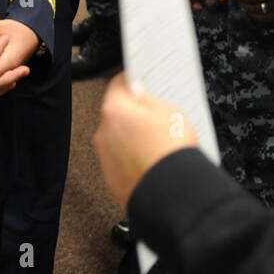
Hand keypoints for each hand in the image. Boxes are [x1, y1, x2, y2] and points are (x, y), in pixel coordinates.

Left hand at [92, 73, 197, 204]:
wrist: (171, 192)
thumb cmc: (171, 151)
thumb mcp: (170, 111)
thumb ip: (148, 98)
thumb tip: (138, 92)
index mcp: (115, 110)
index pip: (117, 85)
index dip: (131, 81)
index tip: (138, 83)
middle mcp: (103, 133)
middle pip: (115, 114)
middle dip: (132, 114)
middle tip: (155, 118)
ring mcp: (105, 158)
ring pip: (117, 139)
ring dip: (130, 138)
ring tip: (156, 144)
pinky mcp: (110, 179)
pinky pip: (120, 161)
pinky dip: (131, 159)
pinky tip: (151, 160)